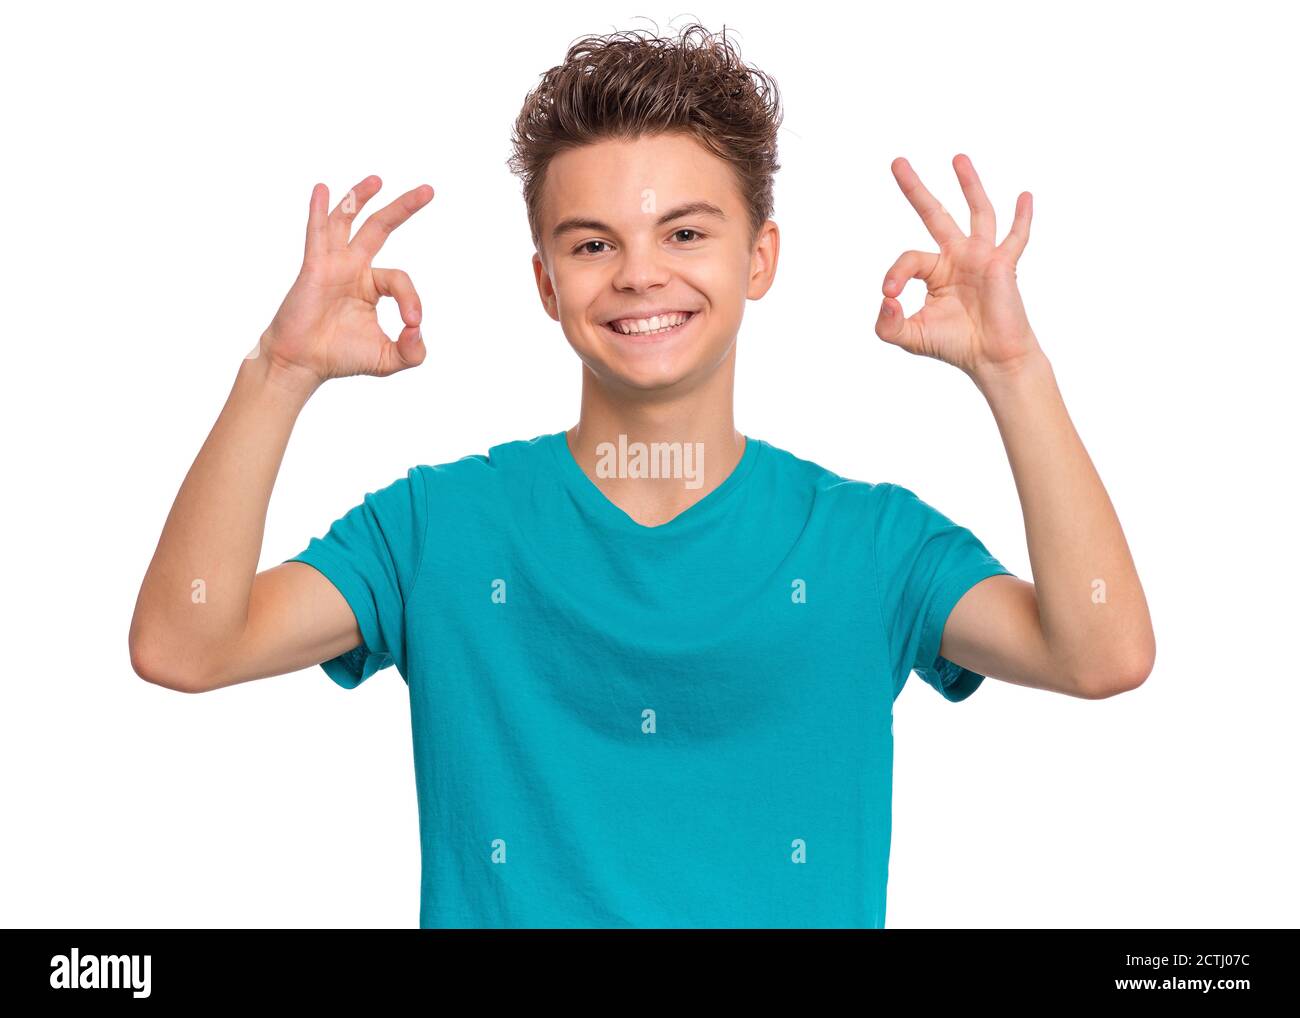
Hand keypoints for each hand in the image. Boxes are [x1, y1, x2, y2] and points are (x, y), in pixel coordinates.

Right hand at [256, 175, 433, 388]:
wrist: (303, 364)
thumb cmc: (342, 358)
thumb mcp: (389, 359)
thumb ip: (413, 350)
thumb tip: (418, 329)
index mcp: (372, 285)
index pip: (400, 279)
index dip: (412, 298)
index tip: (412, 322)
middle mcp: (353, 269)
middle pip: (380, 228)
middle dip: (403, 208)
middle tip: (428, 190)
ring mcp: (333, 265)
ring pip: (347, 222)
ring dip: (360, 198)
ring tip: (378, 180)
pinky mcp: (314, 268)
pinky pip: (318, 234)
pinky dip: (319, 211)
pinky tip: (322, 189)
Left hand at [875, 155, 1039, 379]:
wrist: (991, 359)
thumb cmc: (953, 346)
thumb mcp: (909, 337)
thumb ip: (887, 323)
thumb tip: (885, 299)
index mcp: (934, 271)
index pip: (909, 257)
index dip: (895, 274)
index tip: (890, 295)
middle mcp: (957, 258)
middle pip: (934, 214)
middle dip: (915, 189)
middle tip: (896, 162)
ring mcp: (982, 258)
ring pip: (976, 212)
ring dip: (968, 184)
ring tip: (957, 158)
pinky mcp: (1004, 265)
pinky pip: (1016, 237)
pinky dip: (1021, 218)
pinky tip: (1025, 197)